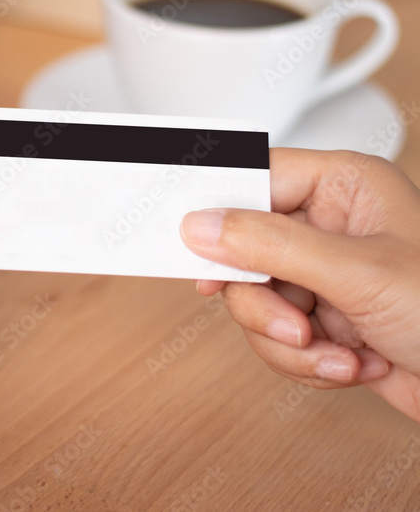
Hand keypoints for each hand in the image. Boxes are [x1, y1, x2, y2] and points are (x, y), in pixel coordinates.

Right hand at [179, 148, 419, 421]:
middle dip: (266, 304)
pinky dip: (304, 361)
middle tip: (295, 323)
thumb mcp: (358, 273)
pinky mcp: (323, 320)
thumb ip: (270, 245)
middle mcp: (328, 226)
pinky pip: (273, 336)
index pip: (254, 178)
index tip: (184, 237)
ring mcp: (323, 276)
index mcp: (343, 186)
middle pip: (241, 251)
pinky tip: (351, 365)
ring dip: (288, 340)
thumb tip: (202, 226)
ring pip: (253, 302)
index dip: (216, 209)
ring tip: (338, 352)